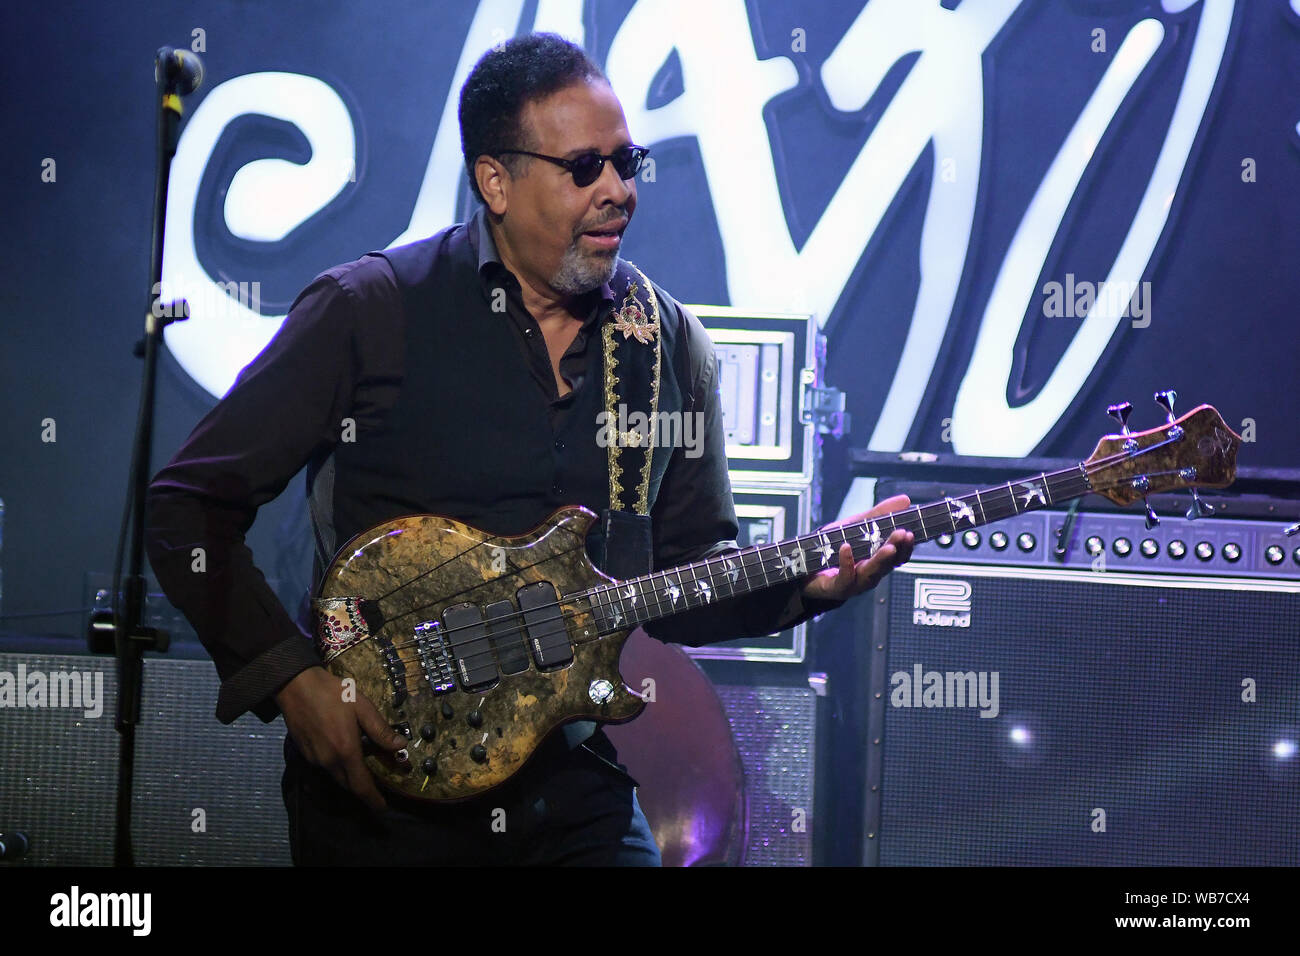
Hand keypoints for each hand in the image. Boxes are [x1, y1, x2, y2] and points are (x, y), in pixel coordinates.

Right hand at [273, 666, 406, 811]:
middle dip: (363, 789)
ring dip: (350, 776)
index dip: (373, 799)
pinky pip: (326, 766)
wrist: (296, 686)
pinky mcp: (305, 753)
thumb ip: (381, 730)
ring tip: (363, 765)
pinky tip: (343, 751)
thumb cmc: (333, 693)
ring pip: (336, 775)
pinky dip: (338, 766)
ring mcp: (314, 758)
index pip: (361, 785)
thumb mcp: (362, 707)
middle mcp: (328, 761)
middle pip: (348, 784)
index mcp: (345, 751)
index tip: (382, 807)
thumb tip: (400, 746)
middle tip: (377, 786)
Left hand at [801, 494, 914, 603]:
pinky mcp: (836, 588)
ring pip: (870, 574)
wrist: (803, 568)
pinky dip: (847, 562)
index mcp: (876, 562)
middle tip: (904, 535)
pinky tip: (846, 547)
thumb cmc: (832, 548)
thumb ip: (877, 515)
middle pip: (887, 565)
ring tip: (888, 547)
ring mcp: (854, 584)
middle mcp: (869, 575)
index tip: (911, 532)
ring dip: (880, 560)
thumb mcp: (854, 526)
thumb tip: (905, 500)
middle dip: (897, 549)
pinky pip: (845, 577)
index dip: (906, 547)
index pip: (898, 557)